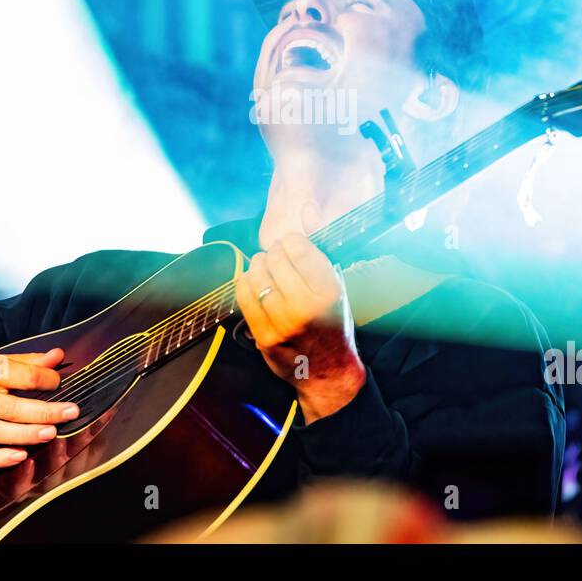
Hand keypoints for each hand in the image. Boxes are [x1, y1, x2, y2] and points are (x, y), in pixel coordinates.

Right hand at [0, 348, 80, 467]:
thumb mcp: (2, 361)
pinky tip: (21, 456)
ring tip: (51, 433)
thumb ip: (31, 361)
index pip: (20, 376)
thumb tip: (58, 355)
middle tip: (70, 413)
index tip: (59, 382)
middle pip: (11, 408)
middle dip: (43, 412)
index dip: (44, 379)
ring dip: (26, 435)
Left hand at [234, 232, 366, 423]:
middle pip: (275, 259)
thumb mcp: (338, 284)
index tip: (292, 248)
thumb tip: (307, 209)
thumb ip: (320, 246)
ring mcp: (282, 324)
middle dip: (274, 255)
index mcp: (329, 291)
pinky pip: (244, 297)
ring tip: (266, 271)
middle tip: (278, 260)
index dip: (291, 243)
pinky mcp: (264, 337)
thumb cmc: (333, 324)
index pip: (298, 247)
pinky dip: (245, 283)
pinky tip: (253, 283)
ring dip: (258, 267)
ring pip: (256, 275)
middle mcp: (306, 307)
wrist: (328, 371)